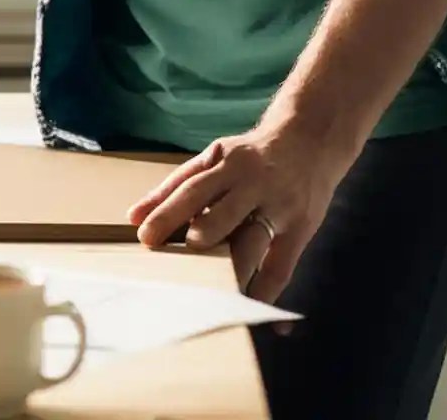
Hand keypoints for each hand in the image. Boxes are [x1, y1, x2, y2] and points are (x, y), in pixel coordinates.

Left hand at [126, 123, 357, 302]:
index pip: (193, 190)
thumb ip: (174, 186)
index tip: (145, 237)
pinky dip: (262, 291)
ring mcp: (281, 208)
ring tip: (205, 295)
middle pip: (222, 216)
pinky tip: (244, 306)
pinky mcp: (302, 230)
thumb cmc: (250, 155)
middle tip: (174, 265)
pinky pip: (280, 268)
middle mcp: (256, 184)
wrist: (312, 139)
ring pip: (252, 245)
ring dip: (228, 272)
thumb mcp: (213, 158)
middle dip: (199, 240)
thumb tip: (133, 217)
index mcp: (229, 163)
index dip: (168, 214)